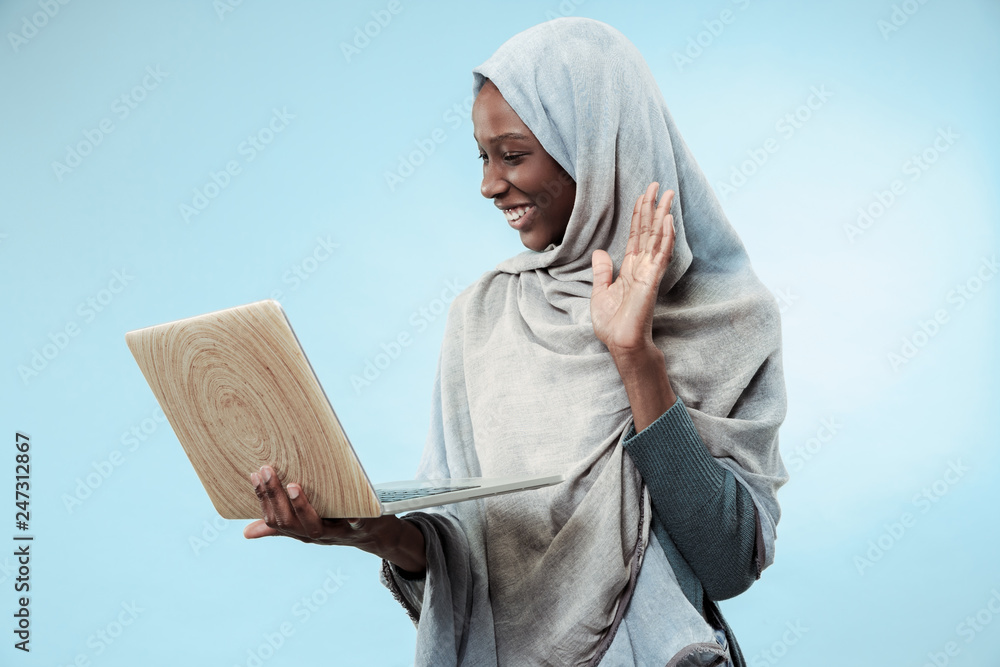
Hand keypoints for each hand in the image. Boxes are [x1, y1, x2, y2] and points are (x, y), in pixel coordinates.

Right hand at [243, 464, 426, 573]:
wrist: (374, 534)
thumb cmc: (336, 523)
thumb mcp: (305, 525)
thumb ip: (279, 527)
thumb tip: (246, 533)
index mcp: (301, 531)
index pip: (275, 519)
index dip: (263, 498)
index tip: (254, 474)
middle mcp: (316, 534)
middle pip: (290, 522)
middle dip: (275, 497)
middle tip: (267, 470)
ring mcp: (338, 531)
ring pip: (315, 526)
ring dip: (303, 507)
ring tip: (294, 486)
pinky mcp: (361, 526)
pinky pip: (356, 524)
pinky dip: (354, 519)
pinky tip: (352, 513)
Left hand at [590, 182, 675, 356]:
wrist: (620, 344)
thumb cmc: (612, 324)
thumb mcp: (600, 293)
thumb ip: (602, 272)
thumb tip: (599, 252)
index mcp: (630, 269)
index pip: (636, 236)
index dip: (639, 215)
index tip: (643, 195)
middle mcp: (642, 267)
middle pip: (649, 231)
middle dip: (653, 207)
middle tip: (658, 184)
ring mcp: (649, 273)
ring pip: (658, 238)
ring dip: (662, 215)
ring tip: (667, 194)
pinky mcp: (652, 280)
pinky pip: (661, 255)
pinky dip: (666, 237)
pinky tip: (668, 220)